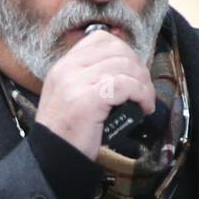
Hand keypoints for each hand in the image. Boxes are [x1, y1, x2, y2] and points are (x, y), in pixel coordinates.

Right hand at [34, 27, 155, 160]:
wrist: (53, 158)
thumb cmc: (69, 133)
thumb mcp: (74, 97)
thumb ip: (91, 78)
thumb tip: (126, 66)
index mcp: (63, 66)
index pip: (100, 39)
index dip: (125, 52)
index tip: (133, 73)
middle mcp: (67, 69)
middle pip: (116, 50)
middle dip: (138, 68)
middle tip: (144, 89)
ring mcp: (75, 83)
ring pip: (124, 66)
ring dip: (143, 83)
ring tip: (145, 101)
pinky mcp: (88, 100)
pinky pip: (125, 85)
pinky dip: (141, 95)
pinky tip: (144, 108)